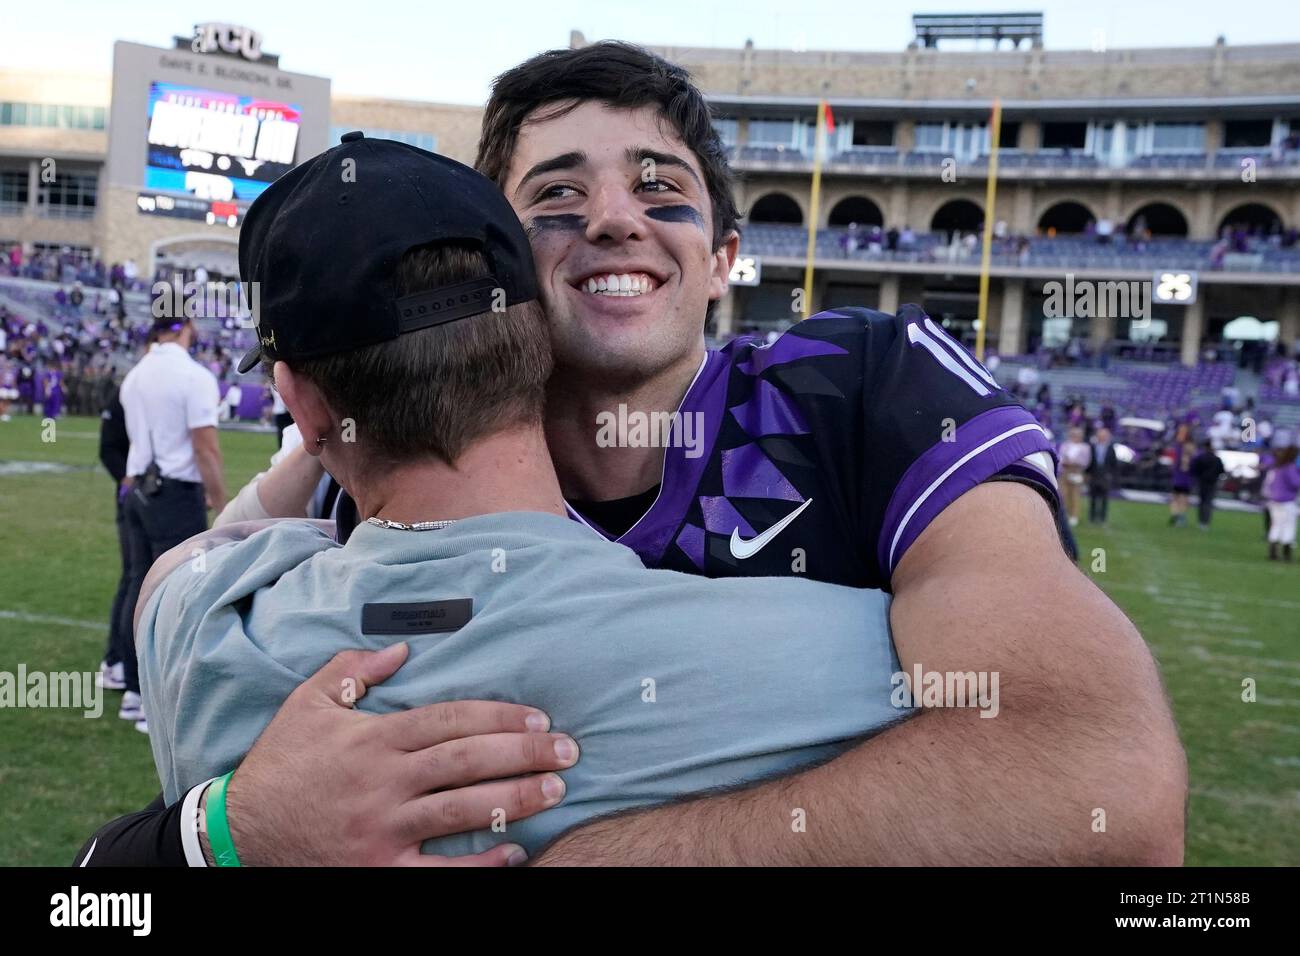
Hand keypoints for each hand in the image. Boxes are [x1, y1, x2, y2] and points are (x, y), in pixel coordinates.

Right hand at [214, 643, 577, 865]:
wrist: (237, 835)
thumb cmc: (279, 765)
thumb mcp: (307, 704)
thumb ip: (353, 668)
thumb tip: (402, 647)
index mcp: (373, 739)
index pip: (449, 720)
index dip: (499, 716)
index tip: (538, 716)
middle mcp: (383, 782)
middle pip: (466, 761)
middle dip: (523, 753)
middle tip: (568, 750)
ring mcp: (382, 830)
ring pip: (461, 811)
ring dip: (515, 800)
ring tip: (556, 790)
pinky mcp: (378, 870)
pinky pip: (439, 872)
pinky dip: (480, 865)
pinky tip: (516, 853)